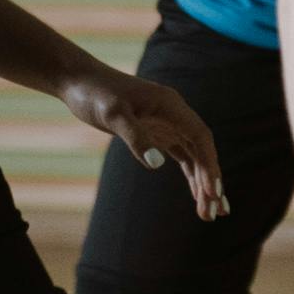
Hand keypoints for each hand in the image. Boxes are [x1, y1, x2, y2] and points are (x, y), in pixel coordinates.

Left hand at [63, 70, 227, 222]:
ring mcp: (166, 123)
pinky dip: (190, 176)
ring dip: (203, 183)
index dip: (210, 165)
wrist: (78, 80)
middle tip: (215, 213)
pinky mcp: (155, 132)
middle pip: (201, 150)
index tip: (214, 193)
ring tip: (210, 213)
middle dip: (210, 181)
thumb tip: (158, 164)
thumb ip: (135, 137)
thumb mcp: (112, 114)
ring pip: (193, 156)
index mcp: (170, 105)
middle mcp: (174, 114)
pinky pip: (181, 156)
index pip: (199, 137)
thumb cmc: (94, 93)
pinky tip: (197, 195)